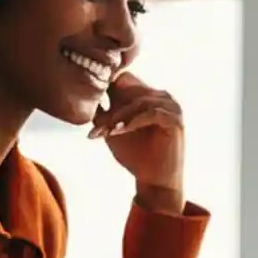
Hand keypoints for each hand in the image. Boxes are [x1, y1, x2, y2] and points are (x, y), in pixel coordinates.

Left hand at [88, 72, 183, 210]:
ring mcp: (170, 106)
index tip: (88, 99)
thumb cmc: (134, 154)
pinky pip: (152, 113)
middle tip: (96, 123)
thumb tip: (82, 97)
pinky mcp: (175, 119)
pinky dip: (132, 122)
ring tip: (105, 131)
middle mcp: (159, 95)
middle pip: (129, 85)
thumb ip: (100, 112)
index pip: (124, 77)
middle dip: (110, 105)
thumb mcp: (111, 129)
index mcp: (146, 94)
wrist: (153, 180)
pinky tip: (118, 132)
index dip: (105, 84)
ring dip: (119, 116)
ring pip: (139, 100)